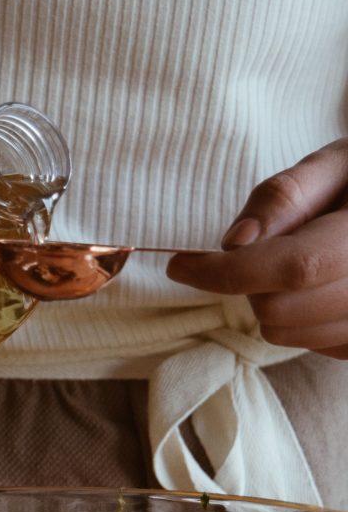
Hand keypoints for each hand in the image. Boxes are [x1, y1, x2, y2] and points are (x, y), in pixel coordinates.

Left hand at [166, 139, 347, 358]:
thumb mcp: (335, 164)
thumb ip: (285, 197)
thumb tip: (234, 242)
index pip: (295, 268)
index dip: (228, 272)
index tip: (180, 264)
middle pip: (280, 309)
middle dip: (249, 281)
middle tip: (264, 247)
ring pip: (287, 334)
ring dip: (269, 303)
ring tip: (296, 262)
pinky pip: (309, 346)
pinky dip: (296, 320)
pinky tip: (315, 287)